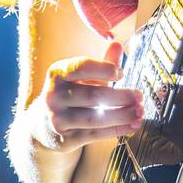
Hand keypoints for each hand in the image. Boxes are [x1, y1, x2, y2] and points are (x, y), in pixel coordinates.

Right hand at [35, 39, 143, 153]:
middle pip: (93, 95)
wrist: (43, 125)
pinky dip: (117, 130)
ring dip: (122, 115)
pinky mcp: (64, 139)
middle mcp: (54, 96)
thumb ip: (101, 64)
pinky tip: (132, 125)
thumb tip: (117, 44)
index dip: (104, 69)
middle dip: (121, 96)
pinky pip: (96, 134)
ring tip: (140, 112)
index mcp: (57, 74)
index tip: (121, 73)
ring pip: (95, 118)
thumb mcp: (81, 78)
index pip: (81, 67)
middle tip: (139, 96)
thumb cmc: (70, 94)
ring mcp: (58, 119)